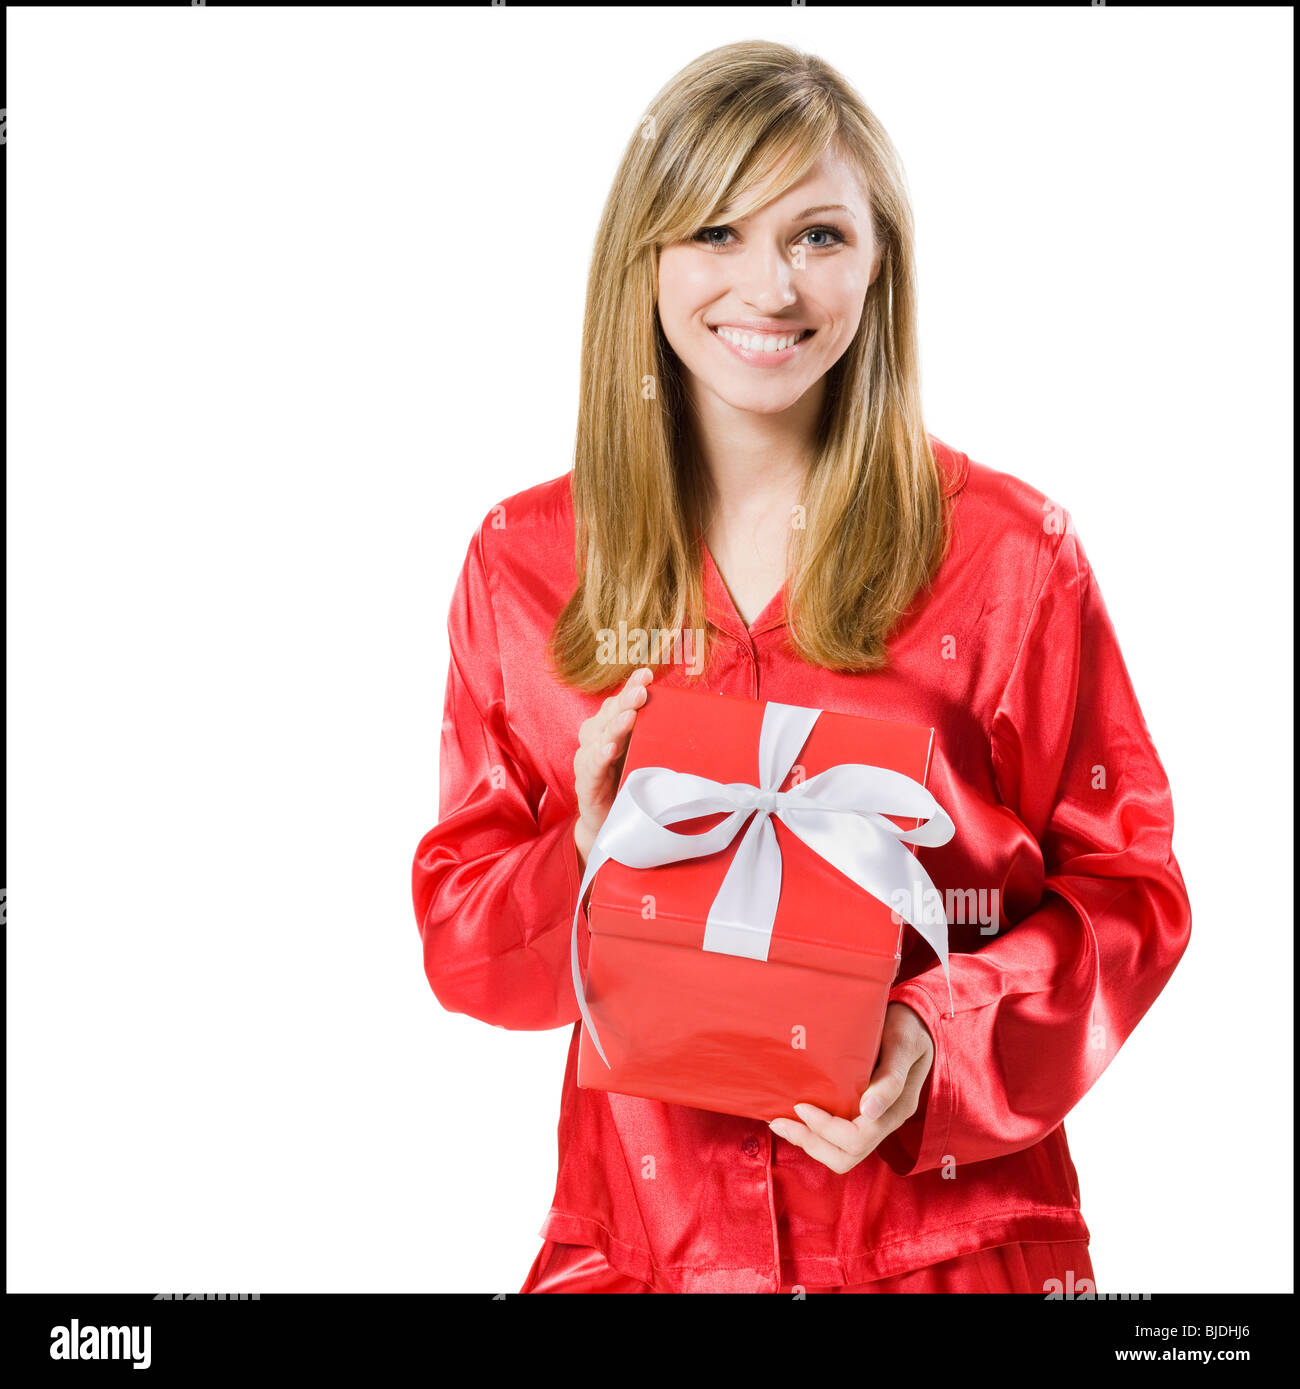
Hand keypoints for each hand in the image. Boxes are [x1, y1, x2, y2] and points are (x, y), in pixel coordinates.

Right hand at [573, 666, 653, 873]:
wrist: (609, 826)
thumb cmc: (629, 784)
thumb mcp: (645, 756)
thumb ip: (658, 737)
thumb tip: (694, 718)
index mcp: (610, 728)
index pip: (619, 702)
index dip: (630, 687)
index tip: (646, 674)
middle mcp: (596, 739)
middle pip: (608, 715)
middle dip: (625, 702)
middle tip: (641, 692)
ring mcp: (588, 762)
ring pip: (598, 737)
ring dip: (614, 726)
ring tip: (628, 717)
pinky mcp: (586, 785)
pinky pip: (591, 768)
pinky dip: (599, 758)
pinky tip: (609, 750)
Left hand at [768, 1003, 933, 1172]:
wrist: (915, 1024)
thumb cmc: (908, 1028)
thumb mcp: (903, 1043)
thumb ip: (891, 1077)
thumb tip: (870, 1110)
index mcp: (897, 1107)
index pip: (858, 1137)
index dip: (826, 1128)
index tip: (801, 1106)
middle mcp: (885, 1121)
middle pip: (848, 1155)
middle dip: (810, 1142)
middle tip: (779, 1121)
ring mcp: (875, 1121)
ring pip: (842, 1154)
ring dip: (809, 1143)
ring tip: (781, 1123)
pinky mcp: (862, 1115)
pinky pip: (839, 1140)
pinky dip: (814, 1135)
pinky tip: (794, 1118)